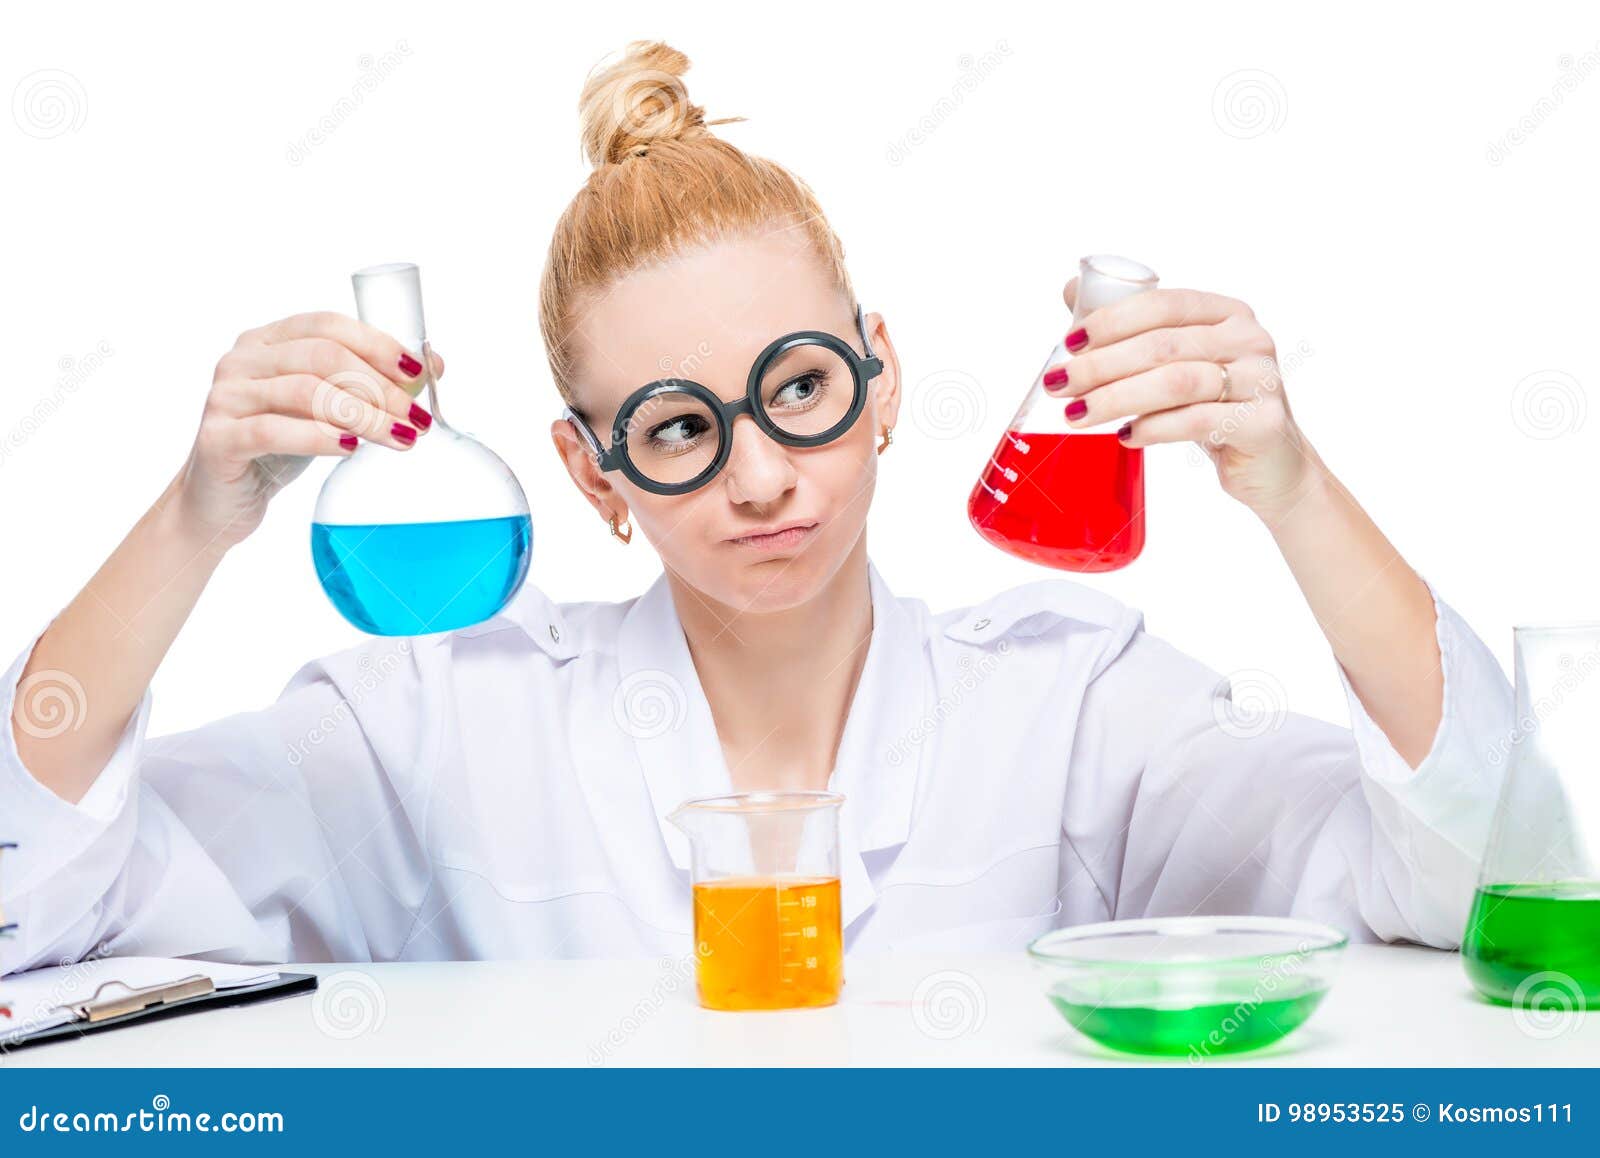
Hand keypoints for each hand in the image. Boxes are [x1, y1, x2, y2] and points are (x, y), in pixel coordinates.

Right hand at [172, 312, 443, 551]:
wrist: (220, 502)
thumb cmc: (278, 449)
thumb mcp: (325, 412)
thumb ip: (369, 386)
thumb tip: (433, 367)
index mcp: (267, 342)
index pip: (327, 325)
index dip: (377, 344)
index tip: (418, 372)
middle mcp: (241, 360)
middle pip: (322, 357)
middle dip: (379, 387)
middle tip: (414, 418)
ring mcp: (225, 397)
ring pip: (305, 391)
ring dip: (363, 415)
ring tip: (399, 438)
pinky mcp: (218, 438)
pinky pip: (274, 431)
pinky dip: (319, 437)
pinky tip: (351, 449)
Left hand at [1046, 281, 1316, 519]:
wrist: (1271, 462)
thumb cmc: (1215, 406)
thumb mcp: (1178, 362)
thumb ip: (1131, 329)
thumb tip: (1072, 292)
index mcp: (1226, 312)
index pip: (1162, 304)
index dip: (1111, 321)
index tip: (1068, 344)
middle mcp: (1248, 338)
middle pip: (1162, 345)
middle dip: (1101, 365)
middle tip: (1059, 386)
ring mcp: (1261, 379)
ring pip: (1176, 383)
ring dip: (1117, 398)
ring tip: (1077, 415)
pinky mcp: (1263, 423)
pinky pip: (1196, 422)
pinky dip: (1152, 429)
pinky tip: (1124, 437)